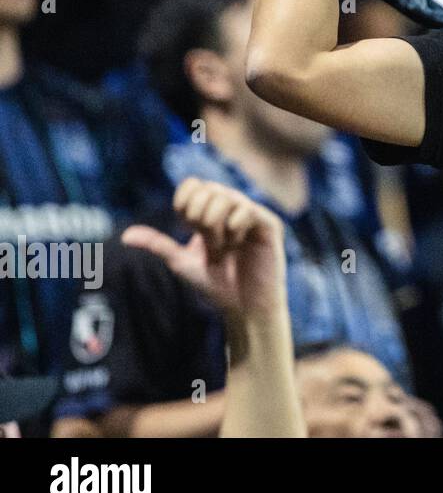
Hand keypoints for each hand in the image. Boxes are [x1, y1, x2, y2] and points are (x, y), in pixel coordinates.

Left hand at [122, 178, 285, 320]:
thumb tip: (125, 236)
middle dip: (198, 217)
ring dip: (216, 226)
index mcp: (212, 211)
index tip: (186, 229)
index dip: (184, 202)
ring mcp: (251, 213)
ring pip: (225, 197)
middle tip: (208, 243)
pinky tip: (239, 246)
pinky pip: (246, 210)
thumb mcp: (181, 262)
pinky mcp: (268, 224)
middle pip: (207, 188)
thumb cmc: (215, 284)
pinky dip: (233, 230)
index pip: (194, 185)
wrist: (243, 307)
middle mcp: (233, 207)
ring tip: (223, 247)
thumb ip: (158, 244)